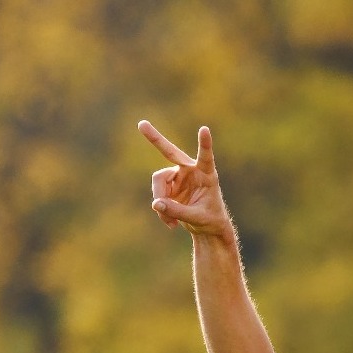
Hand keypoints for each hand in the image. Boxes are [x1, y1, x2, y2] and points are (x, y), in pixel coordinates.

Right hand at [139, 121, 232, 239]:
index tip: (205, 129)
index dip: (204, 144)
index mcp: (207, 174)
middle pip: (170, 152)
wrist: (207, 227)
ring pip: (158, 181)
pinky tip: (170, 223)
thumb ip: (178, 211)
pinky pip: (157, 195)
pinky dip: (161, 210)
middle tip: (141, 124)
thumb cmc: (211, 220)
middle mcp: (191, 171)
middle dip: (155, 139)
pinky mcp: (169, 186)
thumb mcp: (197, 218)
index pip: (205, 157)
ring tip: (169, 221)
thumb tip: (155, 203)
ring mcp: (178, 177)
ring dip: (160, 201)